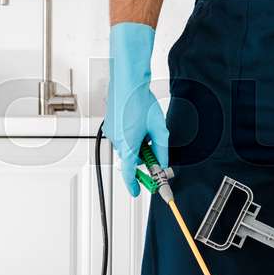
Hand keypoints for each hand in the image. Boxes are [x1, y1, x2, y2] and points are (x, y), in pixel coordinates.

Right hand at [106, 22, 169, 196]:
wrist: (128, 82)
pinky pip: (122, 136)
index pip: (129, 174)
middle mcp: (116, 141)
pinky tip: (138, 120)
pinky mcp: (110, 124)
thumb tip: (163, 162)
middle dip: (143, 157)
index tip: (137, 192)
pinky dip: (131, 134)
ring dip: (138, 143)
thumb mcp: (159, 129)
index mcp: (127, 146)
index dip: (134, 185)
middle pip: (131, 159)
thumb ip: (162, 149)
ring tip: (147, 126)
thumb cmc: (140, 102)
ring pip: (127, 146)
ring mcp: (111, 132)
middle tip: (155, 151)